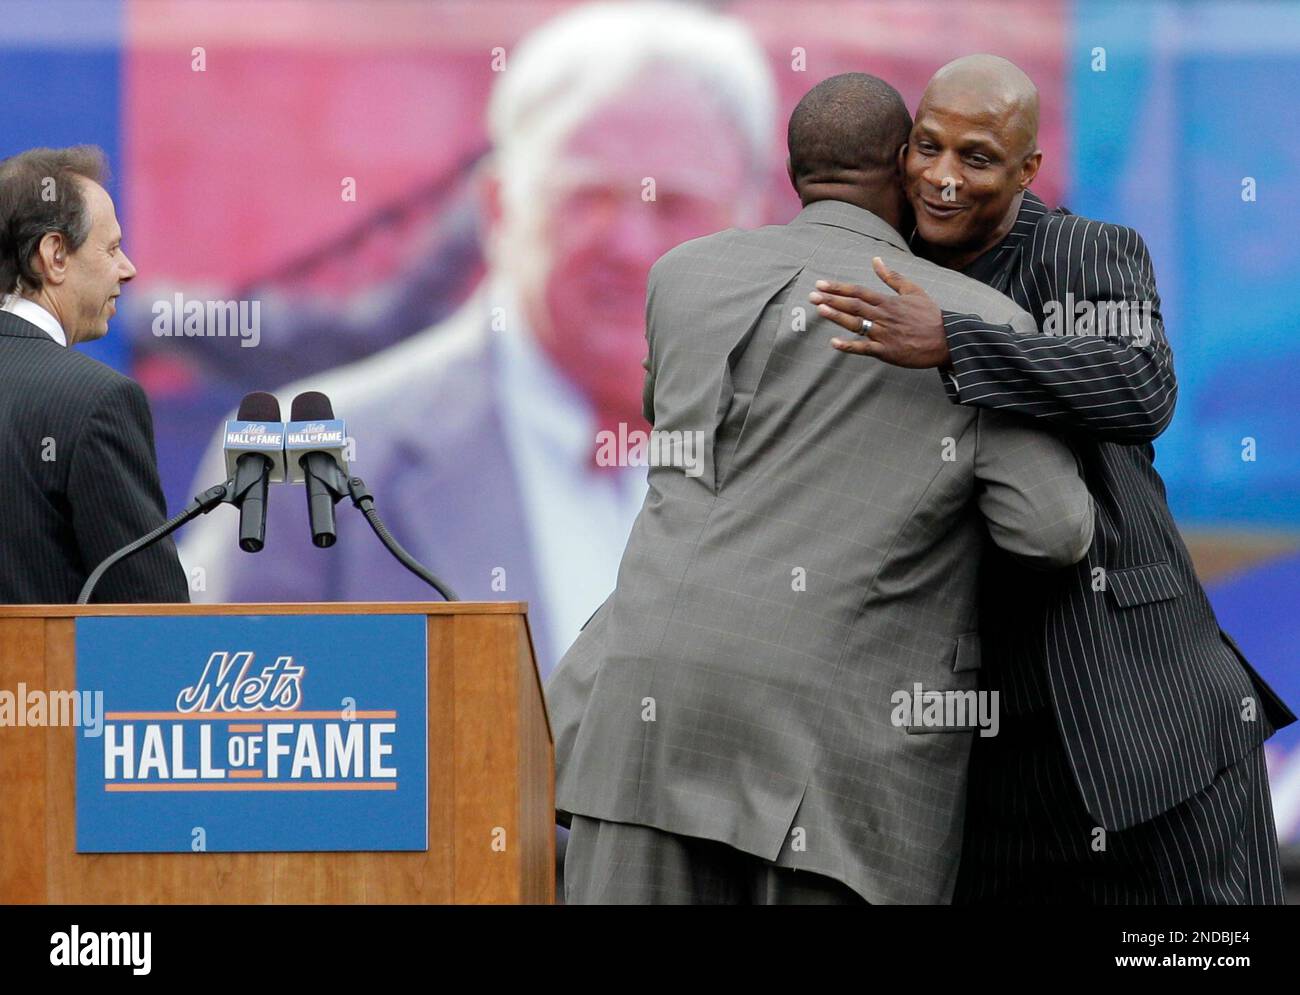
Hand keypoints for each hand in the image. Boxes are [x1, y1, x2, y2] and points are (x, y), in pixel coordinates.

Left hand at [808, 257, 949, 367]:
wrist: (947, 340)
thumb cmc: (930, 315)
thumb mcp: (913, 291)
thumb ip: (892, 277)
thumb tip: (876, 260)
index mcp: (888, 302)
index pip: (858, 291)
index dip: (838, 287)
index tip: (821, 284)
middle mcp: (884, 316)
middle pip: (853, 305)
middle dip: (831, 299)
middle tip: (812, 295)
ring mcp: (884, 334)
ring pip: (856, 324)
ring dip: (837, 316)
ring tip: (820, 309)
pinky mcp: (887, 351)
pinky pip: (865, 348)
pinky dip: (849, 346)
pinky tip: (834, 343)